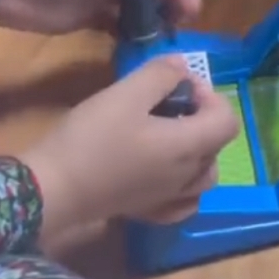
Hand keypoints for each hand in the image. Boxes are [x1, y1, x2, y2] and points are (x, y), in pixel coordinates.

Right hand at [21, 56, 239, 238]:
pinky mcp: (148, 212)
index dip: (210, 96)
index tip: (178, 86)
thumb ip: (161, 75)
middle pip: (216, 144)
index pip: (227, 119)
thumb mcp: (125, 94)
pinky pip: (183, 201)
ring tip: (165, 136)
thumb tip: (182, 66)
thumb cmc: (91, 138)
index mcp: (189, 145)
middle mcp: (188, 175)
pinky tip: (164, 175)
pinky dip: (184, 186)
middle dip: (200, 117)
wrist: (51, 189)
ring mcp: (169, 198)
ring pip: (203, 174)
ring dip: (196, 150)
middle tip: (165, 103)